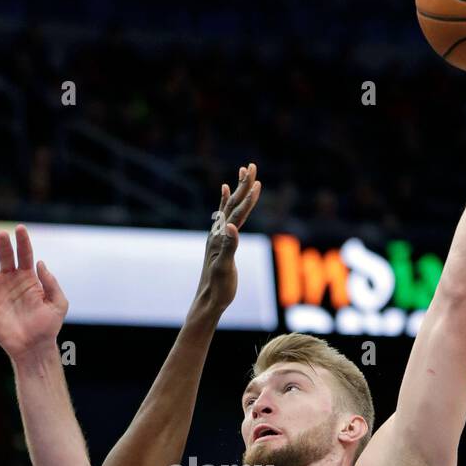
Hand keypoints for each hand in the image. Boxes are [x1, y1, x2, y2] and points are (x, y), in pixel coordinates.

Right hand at [0, 225, 67, 360]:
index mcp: (29, 278)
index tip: (20, 228)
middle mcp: (11, 281)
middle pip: (5, 257)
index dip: (22, 241)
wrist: (34, 348)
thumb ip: (51, 283)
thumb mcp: (58, 304)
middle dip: (3, 245)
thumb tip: (40, 263)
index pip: (25, 254)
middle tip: (2, 235)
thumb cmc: (48, 327)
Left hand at [193, 163, 261, 314]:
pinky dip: (226, 202)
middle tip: (251, 165)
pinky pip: (224, 216)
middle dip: (243, 185)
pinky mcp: (220, 241)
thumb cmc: (218, 288)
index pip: (237, 214)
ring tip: (242, 172)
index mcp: (221, 238)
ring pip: (230, 207)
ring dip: (238, 190)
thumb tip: (232, 227)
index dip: (248, 199)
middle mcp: (218, 233)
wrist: (208, 300)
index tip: (257, 182)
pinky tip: (225, 192)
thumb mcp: (224, 269)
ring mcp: (218, 236)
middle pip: (233, 204)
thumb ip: (229, 247)